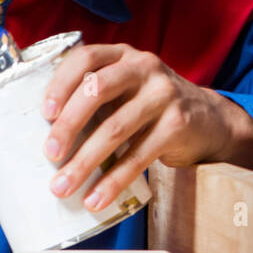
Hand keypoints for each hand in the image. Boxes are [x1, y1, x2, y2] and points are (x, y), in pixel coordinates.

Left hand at [40, 43, 252, 210]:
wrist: (209, 120)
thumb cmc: (151, 106)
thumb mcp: (127, 88)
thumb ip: (95, 95)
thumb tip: (45, 133)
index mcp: (123, 55)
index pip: (84, 58)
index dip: (60, 84)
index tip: (44, 114)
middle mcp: (144, 67)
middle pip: (96, 89)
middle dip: (68, 125)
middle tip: (49, 155)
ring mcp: (163, 94)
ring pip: (115, 128)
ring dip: (84, 162)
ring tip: (63, 186)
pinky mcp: (177, 124)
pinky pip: (138, 156)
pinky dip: (113, 181)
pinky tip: (96, 198)